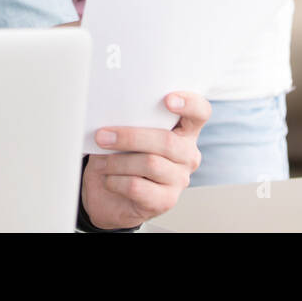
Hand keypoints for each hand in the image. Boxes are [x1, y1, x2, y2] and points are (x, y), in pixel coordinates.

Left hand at [80, 91, 210, 228]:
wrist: (108, 196)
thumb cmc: (119, 156)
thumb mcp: (126, 132)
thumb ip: (130, 119)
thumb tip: (111, 110)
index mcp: (184, 130)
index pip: (200, 112)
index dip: (189, 103)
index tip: (167, 99)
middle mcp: (187, 154)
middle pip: (167, 141)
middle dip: (130, 137)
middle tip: (102, 136)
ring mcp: (179, 179)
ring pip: (150, 164)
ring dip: (117, 161)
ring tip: (101, 161)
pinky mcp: (165, 201)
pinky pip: (137, 187)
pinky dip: (116, 181)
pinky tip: (109, 179)